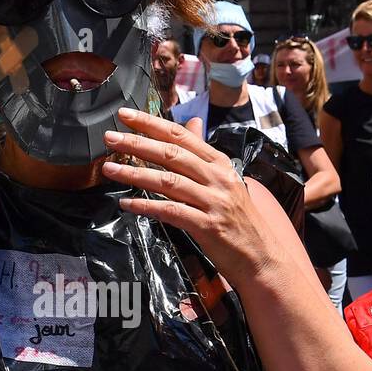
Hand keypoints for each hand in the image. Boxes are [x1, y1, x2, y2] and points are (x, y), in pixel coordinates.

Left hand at [101, 109, 272, 282]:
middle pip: (171, 154)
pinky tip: (127, 204)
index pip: (182, 136)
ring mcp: (214, 201)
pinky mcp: (208, 225)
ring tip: (109, 169)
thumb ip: (203, 153)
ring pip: (168, 181)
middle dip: (137, 143)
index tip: (125, 115)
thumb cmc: (239, 220)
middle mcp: (217, 178)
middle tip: (110, 137)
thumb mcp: (224, 180)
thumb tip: (192, 122)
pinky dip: (146, 207)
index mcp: (219, 163)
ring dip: (135, 174)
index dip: (152, 124)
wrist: (261, 256)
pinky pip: (171, 211)